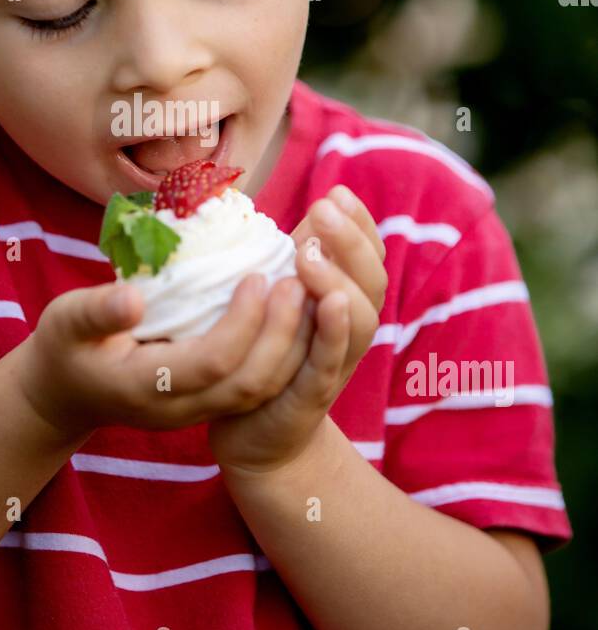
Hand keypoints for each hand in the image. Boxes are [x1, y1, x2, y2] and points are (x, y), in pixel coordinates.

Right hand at [17, 270, 313, 445]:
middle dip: (280, 335)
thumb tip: (134, 297)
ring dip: (289, 347)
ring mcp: (195, 413)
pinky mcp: (207, 405)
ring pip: (259, 391)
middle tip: (298, 282)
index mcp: (143, 387)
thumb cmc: (64, 347)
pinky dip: (281, 354)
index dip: (243, 323)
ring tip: (305, 294)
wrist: (66, 393)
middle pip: (248, 384)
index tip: (257, 277)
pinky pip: (255, 386)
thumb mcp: (64, 321)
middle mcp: (176, 409)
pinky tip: (292, 314)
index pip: (212, 363)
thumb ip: (96, 311)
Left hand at [207, 185, 386, 476]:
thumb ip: (287, 259)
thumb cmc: (262, 355)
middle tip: (321, 207)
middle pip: (373, 281)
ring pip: (362, 320)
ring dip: (341, 279)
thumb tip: (276, 200)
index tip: (336, 192)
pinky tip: (328, 302)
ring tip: (311, 252)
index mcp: (345, 303)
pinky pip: (331, 361)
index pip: (369, 256)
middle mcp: (349, 332)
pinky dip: (334, 330)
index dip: (360, 224)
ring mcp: (336, 364)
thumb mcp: (277, 300)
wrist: (256, 437)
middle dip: (351, 240)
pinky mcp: (313, 395)